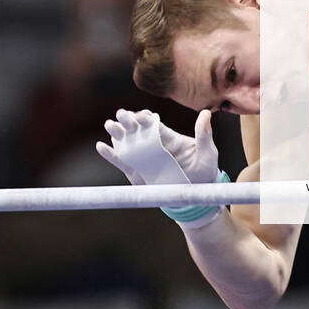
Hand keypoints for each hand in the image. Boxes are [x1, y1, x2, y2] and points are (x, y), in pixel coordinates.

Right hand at [96, 108, 220, 186]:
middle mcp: (154, 145)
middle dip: (129, 120)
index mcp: (169, 138)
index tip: (141, 115)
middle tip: (120, 114)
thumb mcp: (207, 153)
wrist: (195, 195)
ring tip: (109, 124)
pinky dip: (111, 155)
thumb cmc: (204, 171)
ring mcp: (144, 158)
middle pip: (138, 129)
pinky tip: (101, 146)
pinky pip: (122, 162)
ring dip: (117, 134)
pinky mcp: (136, 173)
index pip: (155, 125)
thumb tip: (206, 113)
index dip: (146, 118)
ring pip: (127, 143)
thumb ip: (204, 134)